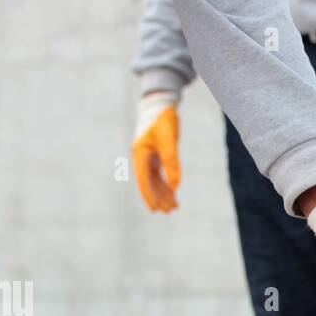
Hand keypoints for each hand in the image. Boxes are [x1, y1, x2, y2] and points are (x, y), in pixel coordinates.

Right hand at [132, 90, 180, 212]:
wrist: (162, 104)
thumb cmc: (163, 120)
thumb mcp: (169, 140)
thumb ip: (172, 163)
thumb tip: (175, 186)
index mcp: (140, 153)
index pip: (144, 180)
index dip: (149, 196)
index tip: (155, 209)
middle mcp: (141, 157)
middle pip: (149, 183)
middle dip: (158, 198)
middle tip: (168, 212)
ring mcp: (147, 156)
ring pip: (154, 180)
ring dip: (163, 193)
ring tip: (173, 207)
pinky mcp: (155, 155)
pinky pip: (159, 174)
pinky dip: (165, 184)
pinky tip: (172, 193)